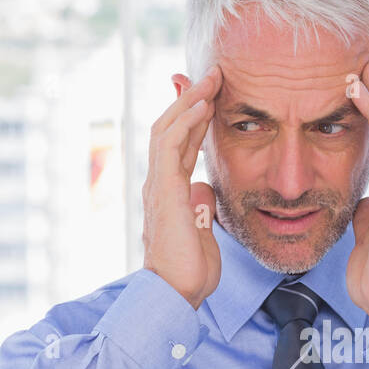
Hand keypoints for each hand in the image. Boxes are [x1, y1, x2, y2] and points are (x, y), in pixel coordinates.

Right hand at [141, 65, 221, 308]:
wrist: (175, 294)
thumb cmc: (189, 271)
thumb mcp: (202, 231)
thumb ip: (201, 207)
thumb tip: (204, 189)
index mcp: (168, 191)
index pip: (179, 144)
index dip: (193, 118)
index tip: (209, 95)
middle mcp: (158, 183)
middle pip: (169, 128)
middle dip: (189, 99)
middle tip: (210, 74)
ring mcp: (157, 185)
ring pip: (167, 129)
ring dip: (189, 101)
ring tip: (210, 78)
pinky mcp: (163, 191)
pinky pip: (172, 146)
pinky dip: (186, 121)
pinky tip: (203, 105)